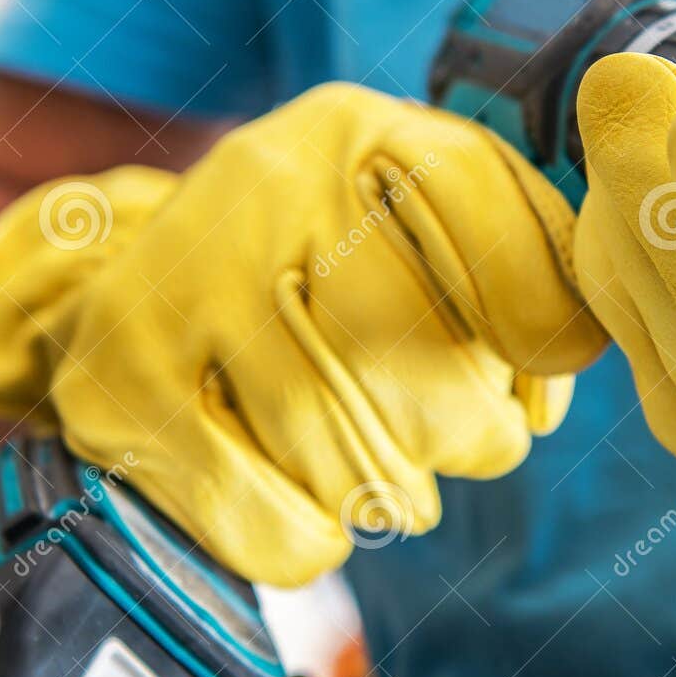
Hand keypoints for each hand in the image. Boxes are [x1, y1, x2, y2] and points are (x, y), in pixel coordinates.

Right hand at [0, 84, 606, 582]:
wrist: (129, 260)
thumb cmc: (322, 248)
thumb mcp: (426, 208)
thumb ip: (530, 262)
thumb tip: (557, 374)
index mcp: (362, 135)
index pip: (515, 264)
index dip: (542, 341)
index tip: (523, 369)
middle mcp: (267, 191)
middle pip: (441, 396)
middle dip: (468, 441)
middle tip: (447, 433)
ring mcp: (183, 289)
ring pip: (358, 474)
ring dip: (391, 498)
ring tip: (378, 466)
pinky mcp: (118, 385)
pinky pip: (275, 528)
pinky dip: (311, 542)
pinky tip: (308, 504)